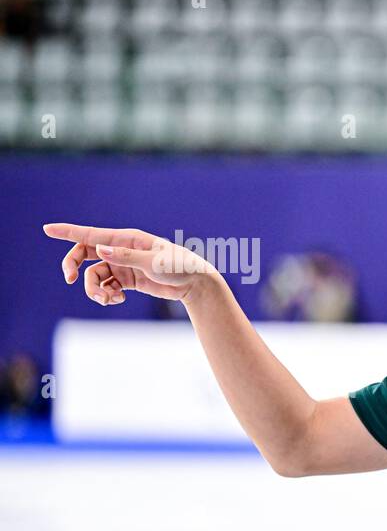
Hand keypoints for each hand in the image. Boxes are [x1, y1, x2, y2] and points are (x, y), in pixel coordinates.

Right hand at [43, 223, 219, 306]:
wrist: (196, 284)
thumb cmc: (180, 267)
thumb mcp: (155, 262)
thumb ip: (127, 257)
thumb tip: (99, 249)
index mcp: (128, 239)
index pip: (92, 234)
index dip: (68, 232)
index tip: (47, 230)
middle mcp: (122, 250)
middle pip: (86, 253)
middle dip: (75, 266)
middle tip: (70, 279)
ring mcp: (123, 265)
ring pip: (95, 275)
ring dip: (94, 289)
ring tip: (107, 300)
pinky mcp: (128, 280)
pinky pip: (107, 286)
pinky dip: (107, 294)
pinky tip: (116, 299)